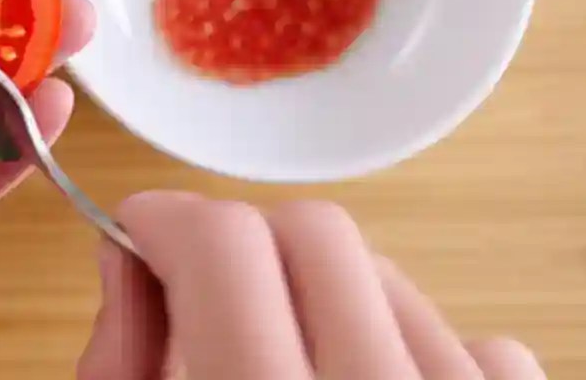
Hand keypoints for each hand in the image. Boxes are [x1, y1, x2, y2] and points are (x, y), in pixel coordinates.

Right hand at [79, 193, 545, 379]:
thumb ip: (117, 362)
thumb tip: (129, 261)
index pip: (223, 242)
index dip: (163, 220)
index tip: (141, 236)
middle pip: (310, 230)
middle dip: (242, 247)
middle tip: (208, 300)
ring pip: (386, 270)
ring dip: (323, 294)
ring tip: (291, 366)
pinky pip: (468, 337)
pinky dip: (410, 349)